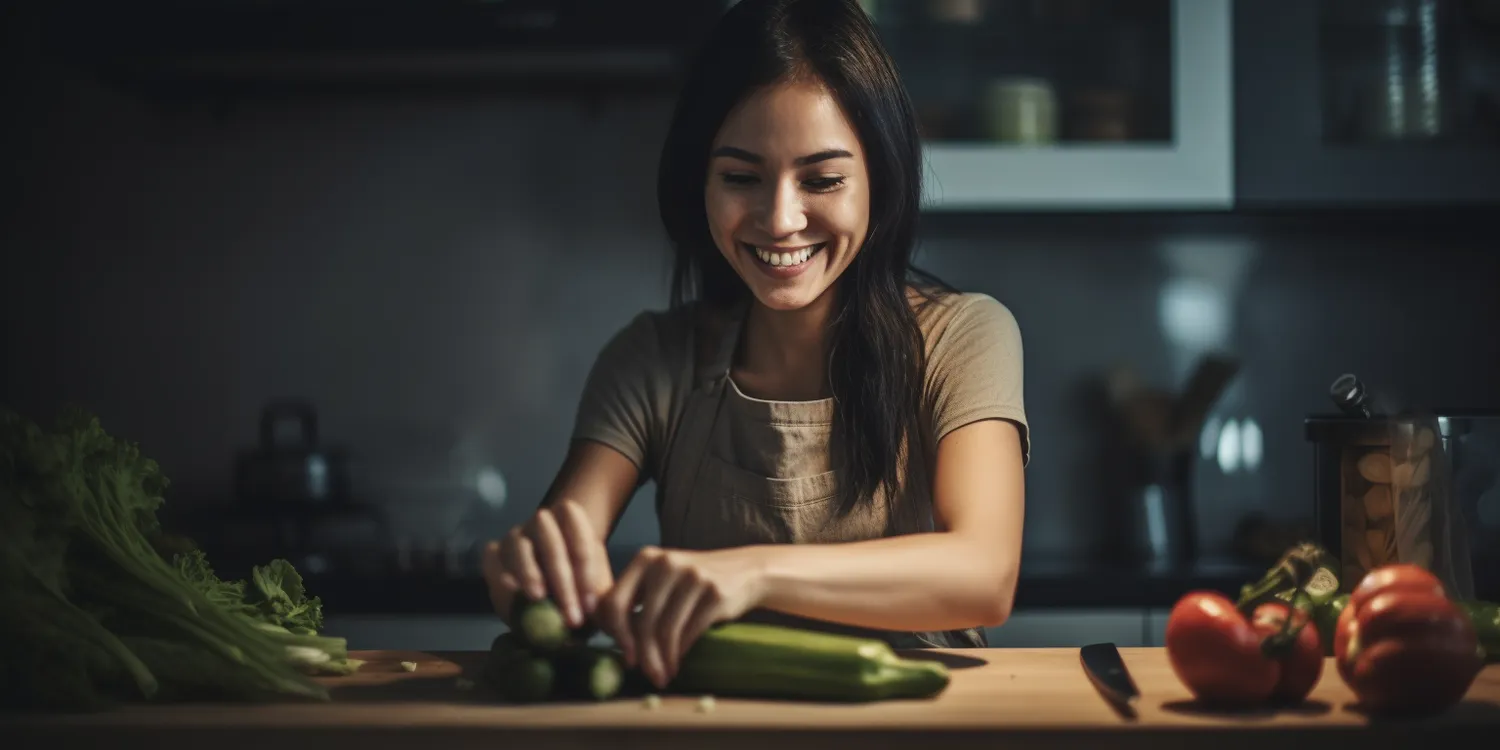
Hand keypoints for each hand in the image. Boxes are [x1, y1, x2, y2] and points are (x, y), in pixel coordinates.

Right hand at [481, 500, 611, 628]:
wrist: (550, 598)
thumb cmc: (579, 589)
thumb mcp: (595, 591)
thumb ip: (598, 595)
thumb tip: (593, 608)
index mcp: (571, 522)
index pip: (579, 532)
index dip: (586, 568)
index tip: (589, 604)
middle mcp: (542, 523)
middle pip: (551, 541)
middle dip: (562, 580)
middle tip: (570, 614)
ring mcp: (516, 536)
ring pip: (520, 545)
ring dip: (530, 572)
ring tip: (538, 597)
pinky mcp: (494, 554)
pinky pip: (493, 558)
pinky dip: (500, 572)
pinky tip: (510, 589)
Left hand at [597, 546, 765, 688]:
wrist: (746, 571)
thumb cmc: (694, 582)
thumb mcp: (663, 579)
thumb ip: (636, 598)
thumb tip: (609, 634)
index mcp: (646, 558)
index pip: (615, 601)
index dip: (615, 634)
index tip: (623, 655)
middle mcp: (666, 563)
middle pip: (641, 620)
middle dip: (640, 654)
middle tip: (644, 674)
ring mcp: (692, 576)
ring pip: (665, 631)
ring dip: (661, 660)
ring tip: (662, 675)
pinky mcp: (714, 593)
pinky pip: (688, 632)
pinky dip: (679, 654)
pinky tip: (677, 664)